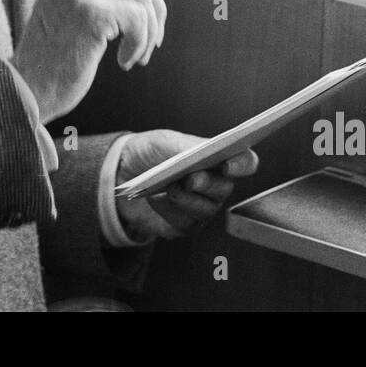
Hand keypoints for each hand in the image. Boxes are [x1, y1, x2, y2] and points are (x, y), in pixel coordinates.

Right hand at [12, 0, 165, 122]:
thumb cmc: (53, 59)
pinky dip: (140, 43)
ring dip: (149, 31)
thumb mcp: (70, 13)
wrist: (29, 89)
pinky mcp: (91, 13)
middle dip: (154, 7)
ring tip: (135, 54)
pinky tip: (124, 61)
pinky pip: (139, 18)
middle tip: (150, 40)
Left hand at [114, 129, 259, 241]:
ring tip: (168, 188)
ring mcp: (201, 206)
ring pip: (207, 210)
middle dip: (208, 184)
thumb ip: (187, 146)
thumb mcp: (164, 141)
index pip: (244, 162)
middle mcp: (215, 184)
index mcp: (216, 158)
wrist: (121, 173)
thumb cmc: (149, 152)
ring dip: (186, 199)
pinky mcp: (185, 225)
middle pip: (225, 189)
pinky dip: (169, 211)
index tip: (229, 166)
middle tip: (191, 179)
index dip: (243, 164)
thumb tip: (206, 149)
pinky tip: (157, 199)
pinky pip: (186, 224)